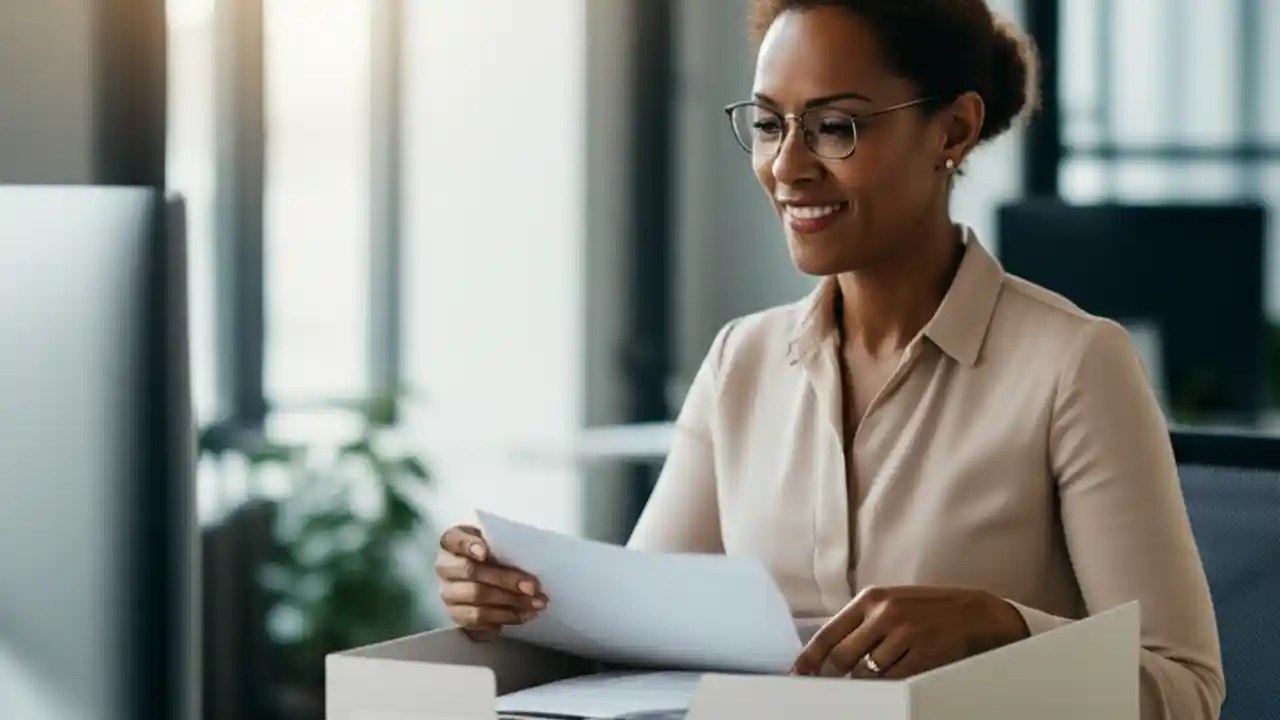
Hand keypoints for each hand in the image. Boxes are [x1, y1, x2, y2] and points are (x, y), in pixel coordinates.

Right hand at [435, 524, 547, 640]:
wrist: (487, 577)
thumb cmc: (496, 553)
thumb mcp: (498, 540)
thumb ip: (503, 542)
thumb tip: (528, 556)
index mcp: (452, 542)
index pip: (455, 540)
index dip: (468, 546)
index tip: (484, 552)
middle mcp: (445, 568)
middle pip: (471, 573)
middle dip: (505, 581)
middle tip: (533, 587)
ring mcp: (449, 594)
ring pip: (476, 601)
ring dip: (510, 604)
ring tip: (535, 604)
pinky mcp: (457, 616)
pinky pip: (478, 622)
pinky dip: (503, 619)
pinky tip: (523, 615)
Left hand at [792, 585, 1029, 678]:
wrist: (975, 613)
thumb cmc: (928, 610)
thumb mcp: (891, 604)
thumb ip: (861, 624)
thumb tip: (828, 654)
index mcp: (870, 599)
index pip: (829, 633)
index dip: (810, 658)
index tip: (798, 674)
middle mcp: (883, 613)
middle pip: (842, 657)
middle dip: (835, 676)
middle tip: (833, 686)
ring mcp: (904, 633)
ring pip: (866, 673)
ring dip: (866, 681)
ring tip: (879, 674)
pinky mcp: (923, 653)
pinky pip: (893, 680)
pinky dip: (888, 685)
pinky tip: (894, 678)